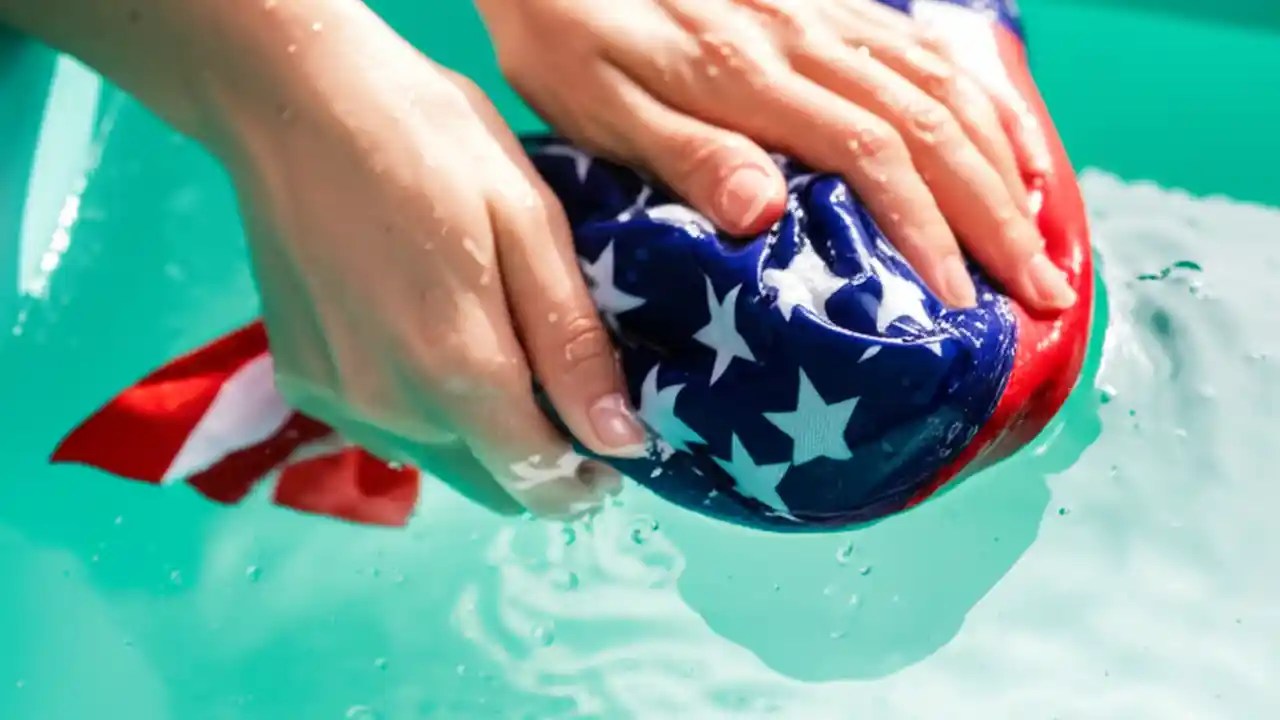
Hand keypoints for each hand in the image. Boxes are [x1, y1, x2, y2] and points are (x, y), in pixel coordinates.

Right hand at [200, 3, 646, 516]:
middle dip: (540, 466)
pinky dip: (424, 411)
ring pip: (438, 463)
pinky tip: (431, 340)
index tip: (611, 447)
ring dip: (482, 440)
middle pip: (490, 486)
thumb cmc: (429, 143)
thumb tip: (619, 439)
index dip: (584, 480)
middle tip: (569, 402)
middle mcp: (393, 409)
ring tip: (502, 357)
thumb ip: (572, 344)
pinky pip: (386, 429)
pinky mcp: (303, 381)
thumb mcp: (528, 223)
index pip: (537, 482)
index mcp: (459, 371)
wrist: (296, 101)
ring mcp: (339, 399)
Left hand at [477, 0, 1076, 310]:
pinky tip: (1006, 142)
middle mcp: (807, 41)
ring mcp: (825, 18)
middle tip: (1044, 292)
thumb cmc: (567, 34)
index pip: (872, 155)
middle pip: (932, 127)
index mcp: (752, 77)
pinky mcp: (826, 5)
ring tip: (1044, 236)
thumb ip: (687, 153)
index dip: (927, 230)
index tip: (963, 301)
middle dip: (997, 215)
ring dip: (1004, 163)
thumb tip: (765, 214)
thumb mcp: (601, 106)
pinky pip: (924, 48)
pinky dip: (981, 100)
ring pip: (943, 85)